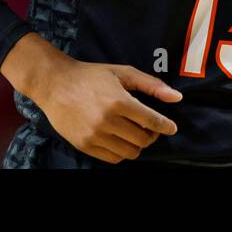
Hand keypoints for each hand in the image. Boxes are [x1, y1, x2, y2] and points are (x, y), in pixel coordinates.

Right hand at [34, 60, 182, 163]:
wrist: (55, 84)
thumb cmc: (91, 76)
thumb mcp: (122, 73)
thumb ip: (151, 85)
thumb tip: (177, 98)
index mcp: (119, 101)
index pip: (152, 121)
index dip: (165, 126)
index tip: (171, 127)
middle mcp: (107, 121)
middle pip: (143, 140)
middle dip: (151, 135)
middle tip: (149, 127)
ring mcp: (95, 135)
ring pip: (130, 152)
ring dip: (137, 144)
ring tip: (134, 132)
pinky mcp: (84, 145)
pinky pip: (113, 158)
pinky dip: (122, 152)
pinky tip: (120, 139)